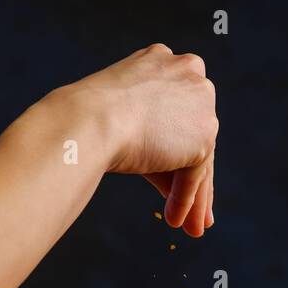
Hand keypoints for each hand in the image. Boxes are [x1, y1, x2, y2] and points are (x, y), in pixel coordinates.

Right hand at [63, 43, 217, 236]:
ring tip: (189, 227)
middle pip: (193, 134)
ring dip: (193, 196)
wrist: (86, 121)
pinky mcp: (203, 136)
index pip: (176, 110)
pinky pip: (195, 174)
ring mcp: (199, 103)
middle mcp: (188, 73)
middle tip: (193, 209)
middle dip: (193, 177)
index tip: (172, 171)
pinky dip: (185, 199)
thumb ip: (143, 132)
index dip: (175, 145)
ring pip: (198, 157)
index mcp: (162, 61)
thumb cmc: (84, 119)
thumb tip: (157, 169)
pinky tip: (174, 220)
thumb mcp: (116, 118)